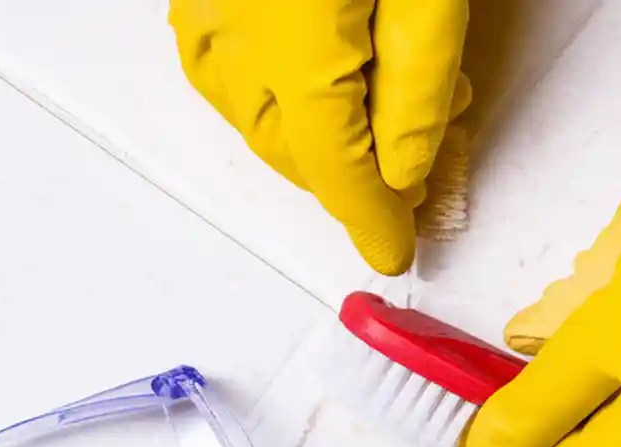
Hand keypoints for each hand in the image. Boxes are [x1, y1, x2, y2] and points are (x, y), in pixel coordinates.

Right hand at [170, 0, 470, 274]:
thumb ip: (417, 90)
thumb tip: (401, 175)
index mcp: (298, 47)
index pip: (336, 169)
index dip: (371, 218)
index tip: (394, 250)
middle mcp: (233, 38)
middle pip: (293, 151)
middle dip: (353, 175)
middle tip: (410, 167)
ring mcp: (204, 13)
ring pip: (254, 119)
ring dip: (314, 137)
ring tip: (382, 99)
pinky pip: (225, 74)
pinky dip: (273, 96)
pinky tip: (317, 75)